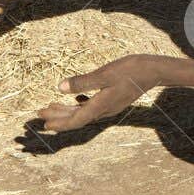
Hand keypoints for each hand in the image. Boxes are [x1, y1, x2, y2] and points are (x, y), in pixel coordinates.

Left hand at [35, 56, 160, 132]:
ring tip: (51, 106)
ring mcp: (109, 106)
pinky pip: (91, 106)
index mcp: (101, 106)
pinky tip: (76, 99)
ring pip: (83, 112)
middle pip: (77, 117)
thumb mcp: (105, 74)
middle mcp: (104, 110)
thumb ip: (83, 81)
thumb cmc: (131, 70)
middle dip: (58, 116)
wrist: (154, 71)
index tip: (44, 124)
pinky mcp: (113, 100)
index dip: (59, 123)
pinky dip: (79, 104)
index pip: (76, 120)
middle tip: (39, 113)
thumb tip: (60, 88)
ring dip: (67, 110)